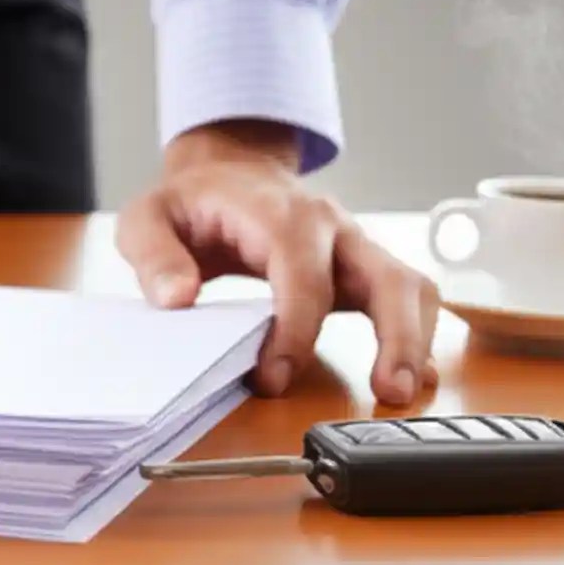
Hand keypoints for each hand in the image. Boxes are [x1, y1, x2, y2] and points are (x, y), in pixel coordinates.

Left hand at [117, 119, 439, 405]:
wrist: (223, 173)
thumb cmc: (190, 201)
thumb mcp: (147, 218)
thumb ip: (155, 256)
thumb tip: (178, 298)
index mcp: (279, 213)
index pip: (304, 275)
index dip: (295, 331)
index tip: (273, 377)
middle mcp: (329, 227)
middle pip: (385, 276)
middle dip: (395, 335)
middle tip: (386, 391)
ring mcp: (351, 246)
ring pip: (408, 286)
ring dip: (415, 340)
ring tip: (400, 391)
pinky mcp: (358, 267)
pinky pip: (402, 296)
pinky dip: (414, 335)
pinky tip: (412, 375)